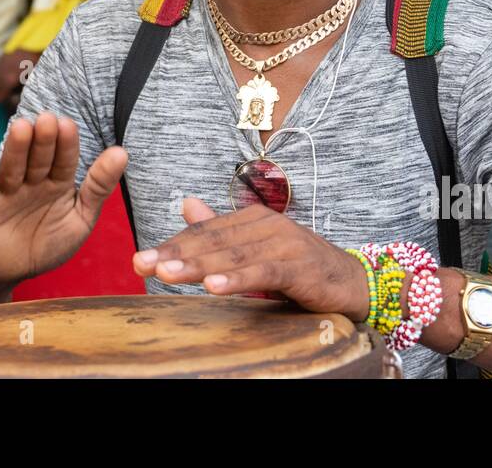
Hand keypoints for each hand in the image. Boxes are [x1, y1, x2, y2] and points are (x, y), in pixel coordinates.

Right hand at [0, 111, 126, 286]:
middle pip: (38, 159)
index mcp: (57, 182)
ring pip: (12, 168)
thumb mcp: (80, 218)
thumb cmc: (47, 243)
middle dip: (43, 140)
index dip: (66, 144)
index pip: (64, 160)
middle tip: (47, 120)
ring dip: (16, 149)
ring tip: (21, 127)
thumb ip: (98, 188)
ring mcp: (6, 193)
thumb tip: (122, 152)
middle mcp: (31, 181)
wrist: (7, 270)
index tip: (68, 125)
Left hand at [132, 199, 371, 321]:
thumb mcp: (254, 251)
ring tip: (167, 274)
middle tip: (142, 264)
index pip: (205, 232)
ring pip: (233, 255)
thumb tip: (186, 204)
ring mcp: (284, 244)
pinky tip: (214, 287)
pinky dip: (237, 279)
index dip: (173, 244)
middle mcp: (267, 225)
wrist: (351, 283)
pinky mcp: (299, 267)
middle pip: (214, 241)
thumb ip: (221, 232)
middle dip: (175, 254)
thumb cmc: (298, 269)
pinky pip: (263, 273)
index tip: (140, 260)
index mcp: (252, 219)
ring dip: (198, 265)